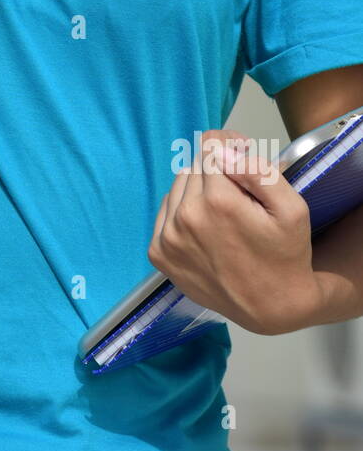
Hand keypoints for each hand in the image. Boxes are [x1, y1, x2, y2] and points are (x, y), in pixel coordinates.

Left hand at [147, 129, 318, 335]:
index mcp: (217, 201)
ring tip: (224, 211)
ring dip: (199, 189)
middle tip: (240, 190)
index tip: (243, 152)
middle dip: (217, 169)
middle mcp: (185, 217)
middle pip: (195, 165)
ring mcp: (167, 237)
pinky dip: (182, 210)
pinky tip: (206, 226)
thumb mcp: (291, 207)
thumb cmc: (286, 254)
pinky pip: (165, 212)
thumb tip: (224, 151)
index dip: (229, 143)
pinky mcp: (158, 254)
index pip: (210, 146)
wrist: (272, 306)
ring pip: (178, 186)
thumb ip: (258, 170)